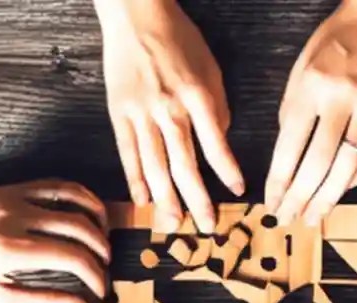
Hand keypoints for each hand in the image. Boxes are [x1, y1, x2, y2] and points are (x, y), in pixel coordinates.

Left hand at [0, 181, 108, 302]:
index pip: (72, 258)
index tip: (98, 291)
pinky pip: (56, 185)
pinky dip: (80, 196)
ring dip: (98, 220)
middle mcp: (17, 219)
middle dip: (101, 252)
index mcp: (10, 251)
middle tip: (104, 271)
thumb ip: (41, 302)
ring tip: (104, 241)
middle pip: (79, 229)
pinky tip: (89, 213)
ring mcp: (15, 198)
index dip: (95, 276)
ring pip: (74, 200)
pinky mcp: (13, 188)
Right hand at [97, 0, 243, 231]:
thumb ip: (217, 108)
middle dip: (197, 200)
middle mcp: (169, 108)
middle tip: (207, 227)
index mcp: (197, 96)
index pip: (215, 143)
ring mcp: (141, 114)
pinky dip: (135, 180)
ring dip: (166, 199)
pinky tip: (142, 201)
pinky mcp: (119, 114)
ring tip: (174, 225)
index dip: (227, 170)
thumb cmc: (179, 40)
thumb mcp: (210, 68)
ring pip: (154, 166)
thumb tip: (219, 144)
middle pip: (184, 164)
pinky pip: (128, 154)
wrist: (136, 16)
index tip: (237, 193)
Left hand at [265, 0, 356, 224]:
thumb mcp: (302, 69)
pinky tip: (341, 191)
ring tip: (313, 215)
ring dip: (327, 197)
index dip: (279, 182)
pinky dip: (355, 178)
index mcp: (311, 87)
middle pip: (317, 164)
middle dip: (299, 198)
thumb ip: (293, 111)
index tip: (271, 202)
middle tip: (288, 218)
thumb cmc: (336, 40)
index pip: (289, 148)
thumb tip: (286, 158)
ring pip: (347, 166)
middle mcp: (341, 99)